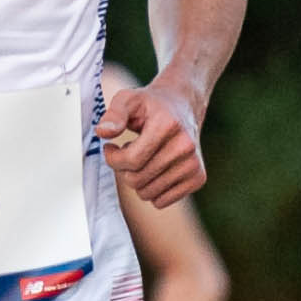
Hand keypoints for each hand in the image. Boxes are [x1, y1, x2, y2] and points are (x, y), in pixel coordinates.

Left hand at [101, 78, 207, 208]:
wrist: (183, 106)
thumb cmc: (151, 105)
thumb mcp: (128, 99)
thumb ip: (114, 114)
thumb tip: (102, 132)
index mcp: (168, 125)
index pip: (132, 160)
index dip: (112, 158)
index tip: (110, 147)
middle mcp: (186, 146)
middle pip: (137, 180)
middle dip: (124, 169)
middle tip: (128, 152)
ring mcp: (194, 164)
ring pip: (147, 194)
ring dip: (137, 180)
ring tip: (143, 159)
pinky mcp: (198, 178)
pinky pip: (161, 202)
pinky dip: (152, 191)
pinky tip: (154, 170)